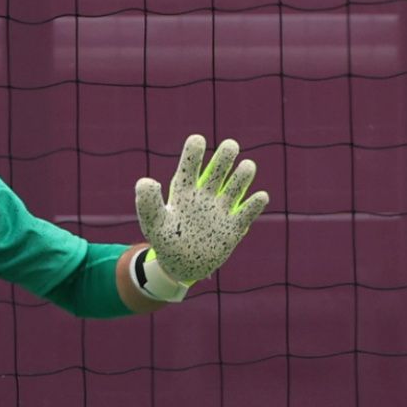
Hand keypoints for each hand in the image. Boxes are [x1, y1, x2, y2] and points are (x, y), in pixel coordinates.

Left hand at [132, 135, 270, 295]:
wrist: (181, 266)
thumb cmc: (165, 241)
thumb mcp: (153, 224)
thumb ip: (148, 203)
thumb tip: (146, 181)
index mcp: (184, 190)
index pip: (190, 165)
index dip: (194, 151)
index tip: (198, 140)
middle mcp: (205, 195)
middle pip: (218, 169)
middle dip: (225, 156)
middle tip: (231, 146)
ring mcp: (220, 210)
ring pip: (236, 186)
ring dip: (243, 175)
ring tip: (247, 166)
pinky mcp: (233, 227)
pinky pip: (248, 213)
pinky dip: (256, 204)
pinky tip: (260, 197)